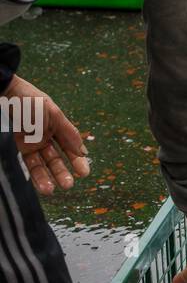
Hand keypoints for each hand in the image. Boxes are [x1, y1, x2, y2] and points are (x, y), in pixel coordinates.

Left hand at [4, 75, 89, 194]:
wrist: (4, 93)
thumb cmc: (29, 99)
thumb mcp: (53, 113)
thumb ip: (68, 132)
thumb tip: (83, 151)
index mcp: (57, 127)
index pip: (70, 148)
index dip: (77, 160)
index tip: (84, 172)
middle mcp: (45, 137)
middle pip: (56, 159)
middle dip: (62, 173)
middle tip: (68, 184)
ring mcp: (32, 143)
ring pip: (42, 165)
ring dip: (48, 178)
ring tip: (52, 189)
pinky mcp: (19, 148)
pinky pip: (29, 164)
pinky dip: (35, 175)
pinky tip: (42, 185)